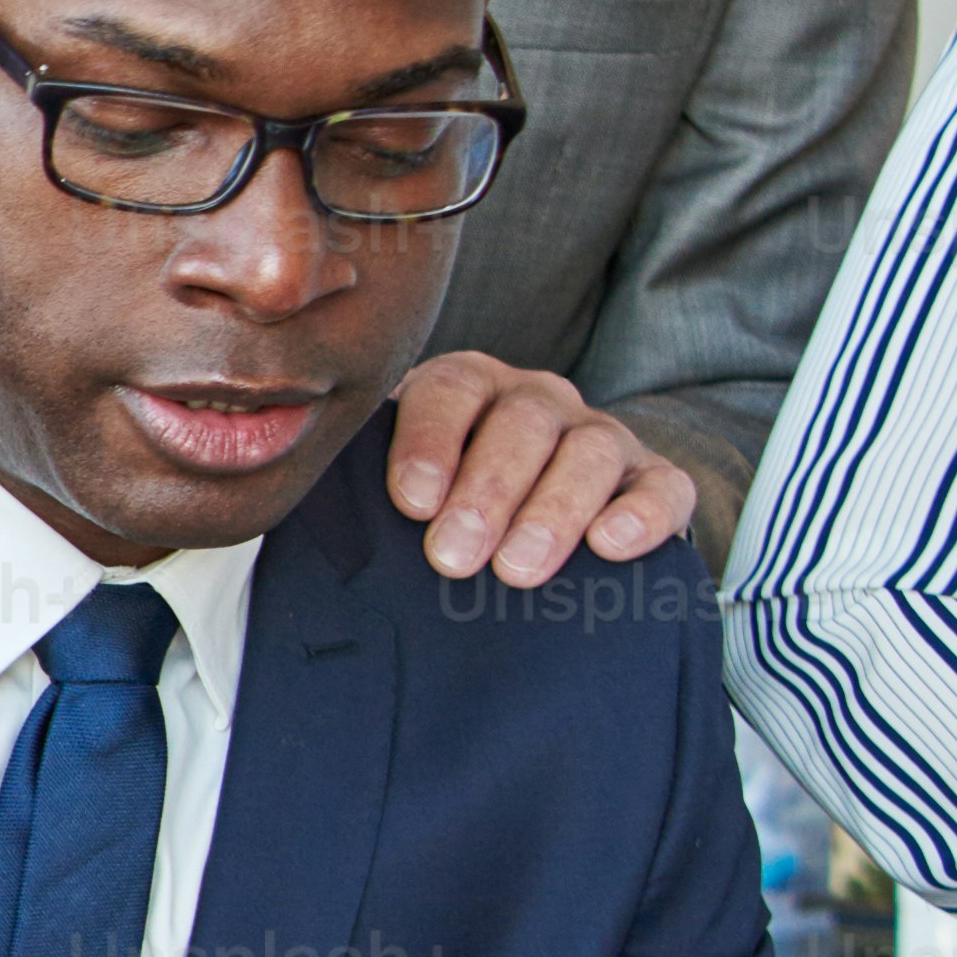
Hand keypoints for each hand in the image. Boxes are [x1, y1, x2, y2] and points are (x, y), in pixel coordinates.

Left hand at [376, 353, 697, 588]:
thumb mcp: (398, 493)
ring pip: (591, 451)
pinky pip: (663, 487)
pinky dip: (642, 514)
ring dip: (553, 509)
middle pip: (522, 424)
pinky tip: (610, 545)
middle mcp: (537, 402)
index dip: (431, 442)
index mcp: (467, 389)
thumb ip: (354, 494)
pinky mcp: (653, 482)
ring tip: (517, 568)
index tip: (412, 503)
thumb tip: (293, 534)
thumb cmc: (441, 513)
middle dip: (487, 490)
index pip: (450, 391)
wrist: (521, 535)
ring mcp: (601, 438)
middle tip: (453, 555)